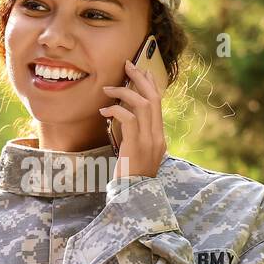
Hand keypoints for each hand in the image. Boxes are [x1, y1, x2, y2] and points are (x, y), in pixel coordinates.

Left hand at [99, 59, 165, 179]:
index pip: (158, 104)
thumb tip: (127, 121)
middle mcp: (157, 136)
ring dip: (124, 92)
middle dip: (140, 79)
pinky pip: (129, 119)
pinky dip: (116, 110)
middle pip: (153, 98)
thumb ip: (137, 138)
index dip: (151, 85)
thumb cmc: (131, 179)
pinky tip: (104, 111)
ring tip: (108, 89)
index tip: (142, 71)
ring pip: (143, 105)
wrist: (134, 198)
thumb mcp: (137, 156)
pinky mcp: (136, 145)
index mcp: (159, 137)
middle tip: (128, 65)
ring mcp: (149, 141)